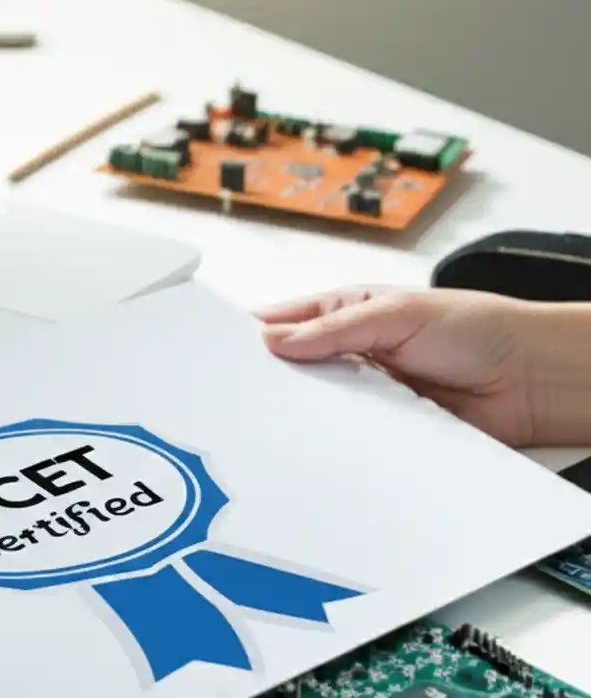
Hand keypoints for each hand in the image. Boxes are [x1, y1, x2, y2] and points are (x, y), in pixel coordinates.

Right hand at [257, 287, 590, 446]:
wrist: (531, 380)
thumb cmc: (479, 329)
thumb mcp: (397, 313)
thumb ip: (335, 329)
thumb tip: (276, 339)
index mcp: (347, 314)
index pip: (285, 322)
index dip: (253, 334)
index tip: (225, 350)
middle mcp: (351, 354)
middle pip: (293, 369)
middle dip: (270, 379)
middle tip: (242, 392)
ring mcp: (365, 394)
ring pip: (315, 407)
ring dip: (302, 412)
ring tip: (274, 420)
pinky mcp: (381, 430)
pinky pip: (345, 438)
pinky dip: (333, 441)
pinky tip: (318, 444)